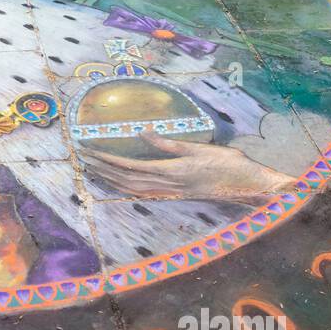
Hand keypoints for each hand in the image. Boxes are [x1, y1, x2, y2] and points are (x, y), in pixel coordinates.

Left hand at [80, 133, 292, 200]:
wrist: (248, 186)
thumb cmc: (228, 164)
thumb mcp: (199, 148)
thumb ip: (169, 144)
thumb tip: (143, 133)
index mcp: (172, 171)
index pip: (130, 166)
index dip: (106, 159)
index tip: (89, 150)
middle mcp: (167, 186)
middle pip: (124, 180)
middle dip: (101, 169)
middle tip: (82, 158)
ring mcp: (170, 193)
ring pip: (131, 189)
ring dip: (110, 179)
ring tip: (93, 169)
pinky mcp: (175, 196)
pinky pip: (143, 193)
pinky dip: (125, 187)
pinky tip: (118, 182)